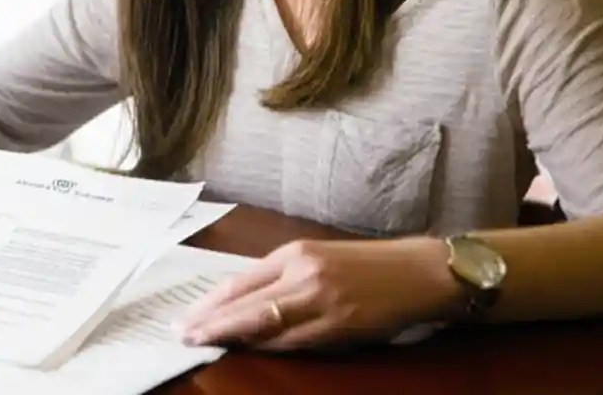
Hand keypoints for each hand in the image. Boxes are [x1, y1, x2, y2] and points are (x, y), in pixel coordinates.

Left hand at [178, 238, 462, 351]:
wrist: (418, 272)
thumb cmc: (367, 265)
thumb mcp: (319, 258)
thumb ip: (283, 276)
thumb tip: (242, 301)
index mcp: (295, 253)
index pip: (240, 282)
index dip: (211, 303)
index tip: (187, 316)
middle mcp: (304, 273)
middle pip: (245, 304)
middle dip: (212, 323)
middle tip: (183, 336)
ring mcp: (321, 300)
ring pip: (265, 325)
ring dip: (233, 338)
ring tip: (206, 344)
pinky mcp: (340, 325)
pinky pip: (294, 342)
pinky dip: (268, 347)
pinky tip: (249, 350)